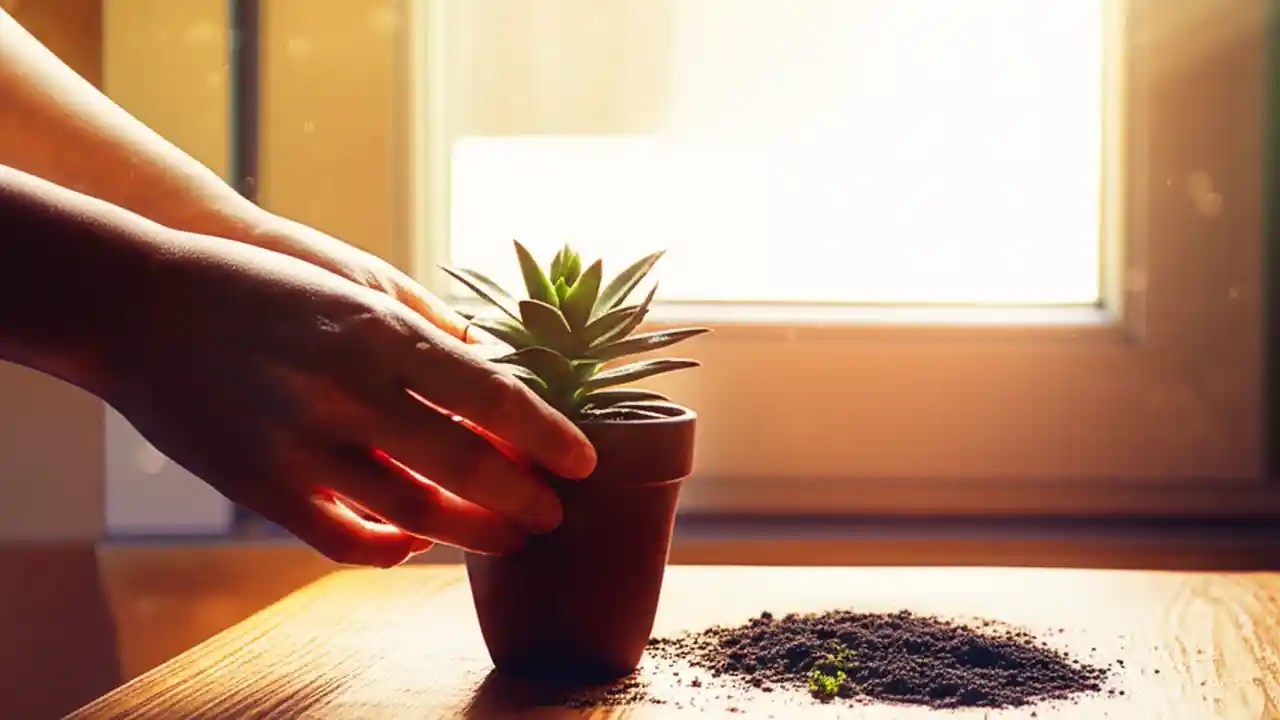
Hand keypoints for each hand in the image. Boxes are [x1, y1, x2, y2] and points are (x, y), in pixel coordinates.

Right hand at [106, 232, 595, 566]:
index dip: (548, 436)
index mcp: (383, 329)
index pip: (495, 396)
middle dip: (523, 498)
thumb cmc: (261, 283)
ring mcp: (304, 440)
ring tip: (505, 538)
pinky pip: (344, 537)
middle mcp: (352, 387)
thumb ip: (427, 323)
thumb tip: (492, 362)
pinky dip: (389, 548)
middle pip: (468, 464)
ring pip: (415, 511)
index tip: (583, 463)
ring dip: (472, 532)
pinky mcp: (262, 483)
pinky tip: (413, 543)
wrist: (140, 303)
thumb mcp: (354, 279)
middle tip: (551, 515)